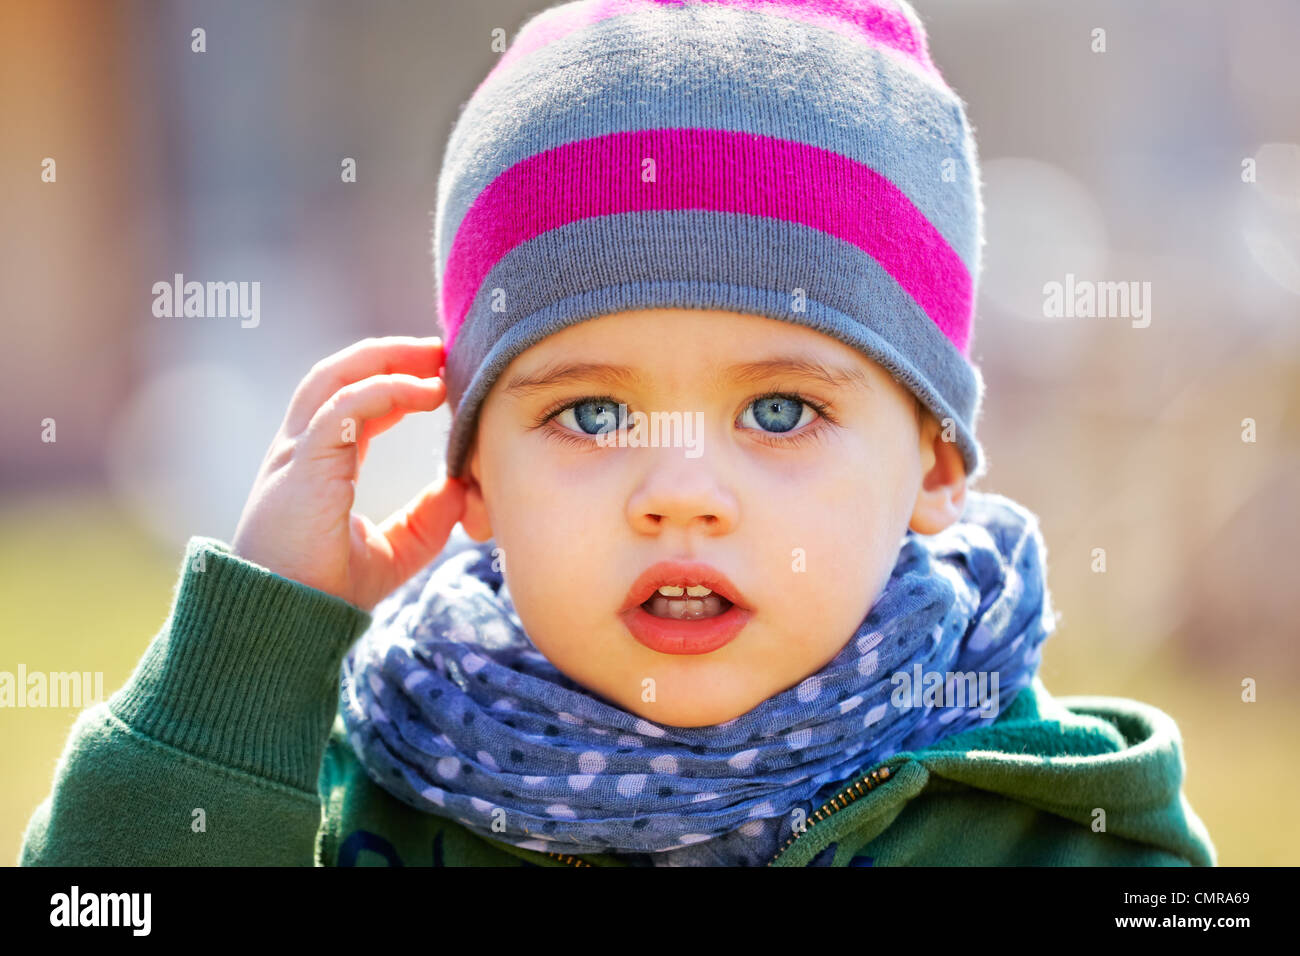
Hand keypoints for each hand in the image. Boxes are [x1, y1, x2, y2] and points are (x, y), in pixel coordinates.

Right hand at [230, 336, 466, 610]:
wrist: (287, 624)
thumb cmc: (328, 592)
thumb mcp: (393, 551)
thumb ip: (425, 519)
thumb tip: (461, 487)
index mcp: (317, 463)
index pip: (352, 402)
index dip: (394, 381)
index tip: (439, 374)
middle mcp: (302, 449)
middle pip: (339, 375)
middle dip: (389, 354)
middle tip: (440, 349)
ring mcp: (297, 453)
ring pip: (335, 378)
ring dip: (387, 359)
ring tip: (434, 356)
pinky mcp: (303, 465)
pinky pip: (342, 409)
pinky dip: (384, 390)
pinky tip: (424, 391)